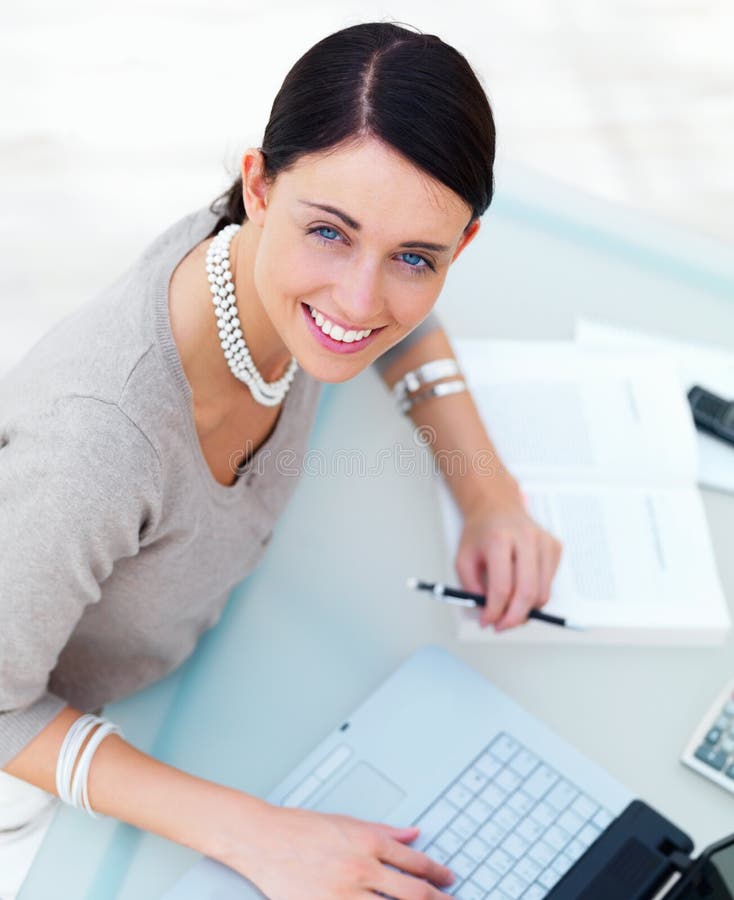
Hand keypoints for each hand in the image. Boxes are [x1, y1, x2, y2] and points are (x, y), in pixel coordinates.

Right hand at [223, 802, 454, 898]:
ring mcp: (343, 895)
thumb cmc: (300, 828)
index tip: (448, 880)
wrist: (262, 839)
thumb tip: (414, 835)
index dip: (438, 875)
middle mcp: (360, 869)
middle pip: (413, 894)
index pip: (416, 863)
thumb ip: (384, 831)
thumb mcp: (348, 821)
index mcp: (368, 842)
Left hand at [455, 494, 562, 630]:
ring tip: (509, 610)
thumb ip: (471, 588)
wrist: (497, 506)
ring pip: (543, 593)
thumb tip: (489, 614)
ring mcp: (544, 542)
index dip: (494, 611)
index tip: (487, 622)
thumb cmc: (480, 534)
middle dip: (514, 617)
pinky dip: (536, 595)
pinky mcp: (555, 547)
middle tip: (502, 626)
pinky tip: (521, 588)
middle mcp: (525, 538)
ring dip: (526, 610)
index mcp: (498, 539)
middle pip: (527, 592)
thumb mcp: (463, 559)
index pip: (502, 586)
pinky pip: (549, 584)